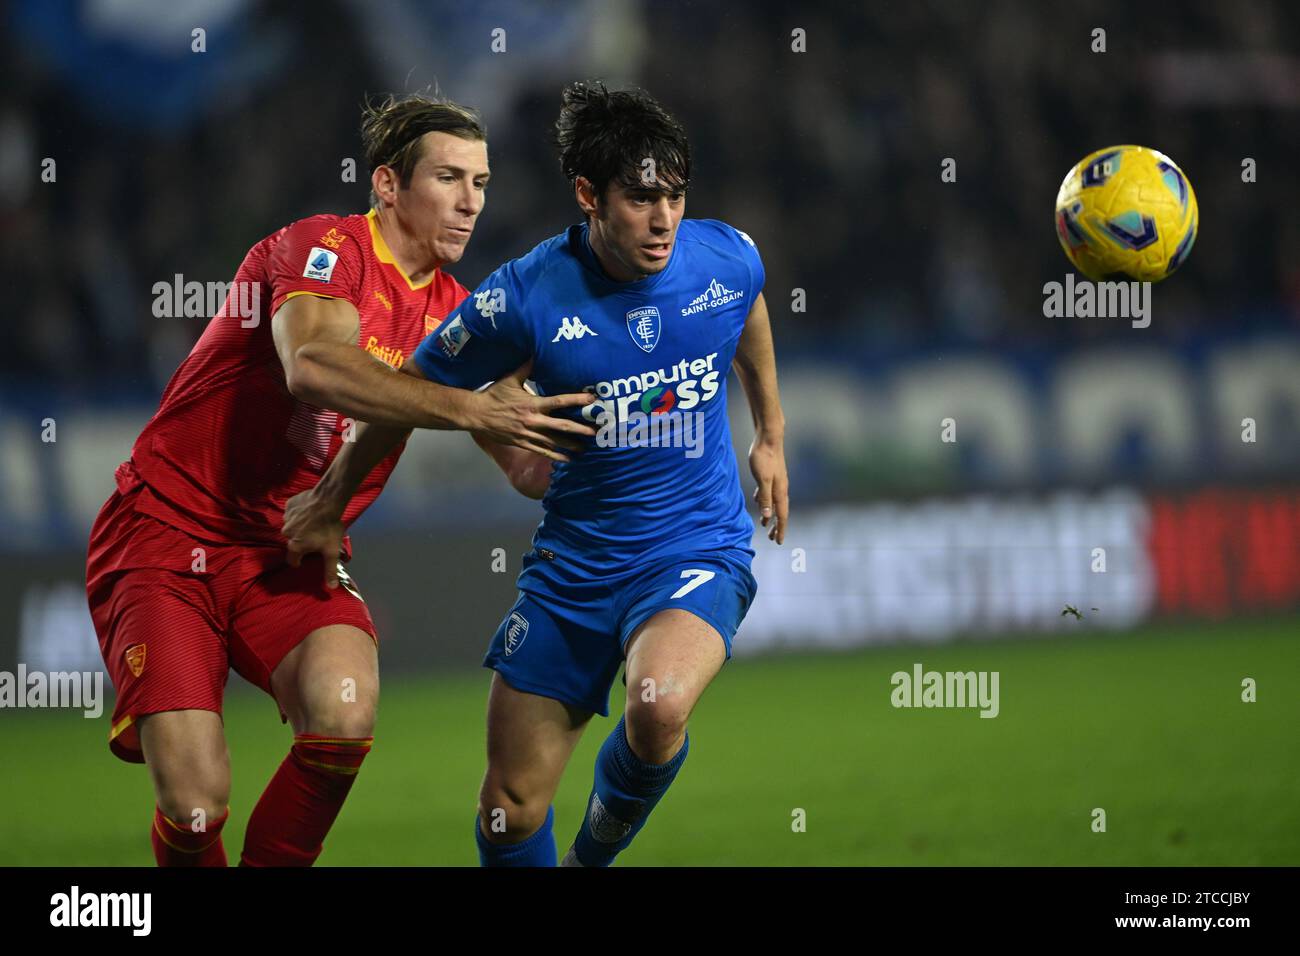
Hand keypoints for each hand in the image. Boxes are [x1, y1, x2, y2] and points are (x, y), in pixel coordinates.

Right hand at [283, 487, 345, 588]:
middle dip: (301, 542)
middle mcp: (286, 533)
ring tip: (313, 523)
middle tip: (314, 538)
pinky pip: (292, 513)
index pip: (293, 560)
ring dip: (300, 527)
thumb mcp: (332, 551)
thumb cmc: (329, 527)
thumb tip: (331, 587)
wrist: (328, 500)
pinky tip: (310, 512)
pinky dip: (299, 514)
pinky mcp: (288, 505)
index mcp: (295, 546)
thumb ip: (330, 570)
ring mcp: (286, 518)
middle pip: (292, 542)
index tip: (308, 558)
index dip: (301, 561)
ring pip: (292, 527)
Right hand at [467, 360, 596, 461]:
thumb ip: (526, 367)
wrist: (476, 414)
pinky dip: (556, 456)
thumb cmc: (494, 395)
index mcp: (532, 403)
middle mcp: (533, 420)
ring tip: (587, 448)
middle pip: (562, 426)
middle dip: (580, 429)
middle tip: (596, 432)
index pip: (559, 401)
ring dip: (571, 445)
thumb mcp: (510, 379)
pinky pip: (542, 451)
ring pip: (554, 441)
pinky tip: (568, 460)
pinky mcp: (523, 443)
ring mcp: (528, 434)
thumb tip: (536, 352)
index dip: (576, 400)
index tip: (592, 400)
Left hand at [749, 437, 788, 543]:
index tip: (779, 542)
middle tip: (772, 538)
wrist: (768, 438)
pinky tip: (758, 502)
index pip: (782, 515)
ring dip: (770, 515)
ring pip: (774, 503)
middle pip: (780, 511)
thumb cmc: (764, 458)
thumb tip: (768, 516)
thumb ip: (765, 497)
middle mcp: (781, 488)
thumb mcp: (762, 479)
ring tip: (765, 525)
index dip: (781, 529)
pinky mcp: (771, 475)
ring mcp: (777, 481)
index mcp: (780, 491)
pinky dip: (765, 501)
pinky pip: (769, 493)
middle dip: (777, 526)